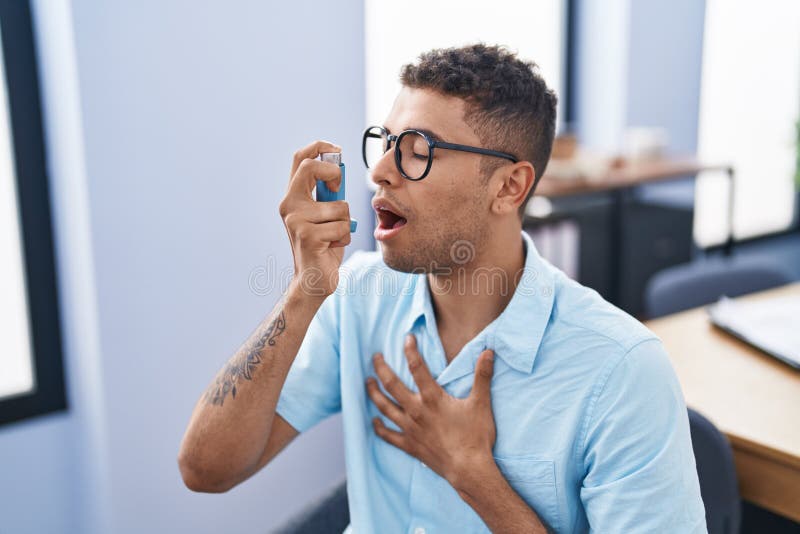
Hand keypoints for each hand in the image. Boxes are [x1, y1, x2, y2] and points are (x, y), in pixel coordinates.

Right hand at [279, 140, 351, 297]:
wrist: (313, 280)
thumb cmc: (325, 246)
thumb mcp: (326, 214)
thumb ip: (328, 194)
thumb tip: (340, 169)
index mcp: (293, 196)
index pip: (300, 158)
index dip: (319, 147)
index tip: (337, 151)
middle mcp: (289, 205)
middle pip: (310, 168)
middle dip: (333, 174)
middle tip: (339, 192)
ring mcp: (296, 220)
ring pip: (339, 206)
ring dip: (345, 223)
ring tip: (334, 237)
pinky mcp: (307, 236)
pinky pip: (341, 226)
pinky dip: (345, 238)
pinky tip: (332, 248)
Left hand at [366, 334, 496, 487]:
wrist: (469, 469)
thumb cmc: (475, 436)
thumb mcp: (481, 403)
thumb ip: (482, 376)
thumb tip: (488, 352)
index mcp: (432, 398)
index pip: (417, 367)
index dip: (410, 350)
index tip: (407, 338)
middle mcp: (416, 411)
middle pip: (391, 385)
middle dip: (381, 369)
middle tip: (375, 357)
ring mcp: (410, 429)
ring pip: (385, 407)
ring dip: (374, 393)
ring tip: (367, 382)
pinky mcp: (410, 445)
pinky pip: (388, 436)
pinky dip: (379, 428)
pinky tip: (373, 421)